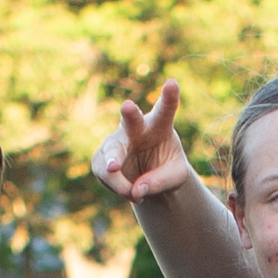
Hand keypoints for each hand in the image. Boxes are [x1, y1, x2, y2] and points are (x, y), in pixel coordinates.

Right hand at [94, 82, 195, 202]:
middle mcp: (136, 128)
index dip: (169, 97)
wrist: (150, 178)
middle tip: (128, 107)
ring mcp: (116, 140)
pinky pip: (104, 172)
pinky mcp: (102, 156)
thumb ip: (161, 181)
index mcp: (160, 125)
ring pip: (112, 152)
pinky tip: (129, 192)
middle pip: (131, 120)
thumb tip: (136, 189)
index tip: (173, 83)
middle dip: (130, 114)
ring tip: (132, 193)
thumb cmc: (168, 170)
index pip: (165, 110)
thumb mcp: (176, 177)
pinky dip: (117, 187)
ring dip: (117, 173)